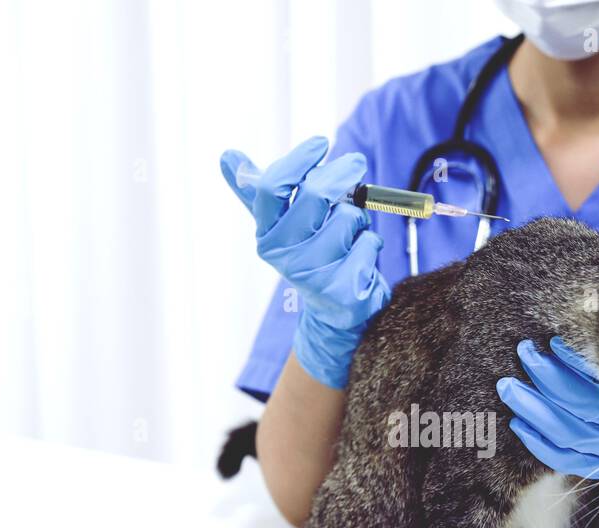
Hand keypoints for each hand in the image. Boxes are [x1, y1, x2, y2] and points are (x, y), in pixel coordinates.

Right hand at [221, 136, 390, 388]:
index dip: (298, 161)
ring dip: (359, 219)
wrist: (334, 312)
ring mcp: (313, 276)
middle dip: (340, 174)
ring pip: (348, 217)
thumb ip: (257, 190)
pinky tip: (360, 260)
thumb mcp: (283, 224)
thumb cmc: (311, 254)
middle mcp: (284, 256)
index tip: (321, 143)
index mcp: (267, 235)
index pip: (271, 188)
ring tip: (352, 234)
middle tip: (356, 163)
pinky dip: (371, 244)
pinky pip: (369, 244)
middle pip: (315, 194)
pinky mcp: (343, 292)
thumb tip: (227, 156)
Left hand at [496, 338, 598, 516]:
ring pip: (565, 433)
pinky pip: (564, 460)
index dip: (574, 364)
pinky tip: (519, 423)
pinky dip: (537, 442)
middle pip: (577, 407)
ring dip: (532, 408)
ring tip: (510, 385)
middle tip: (524, 352)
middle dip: (544, 378)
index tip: (554, 341)